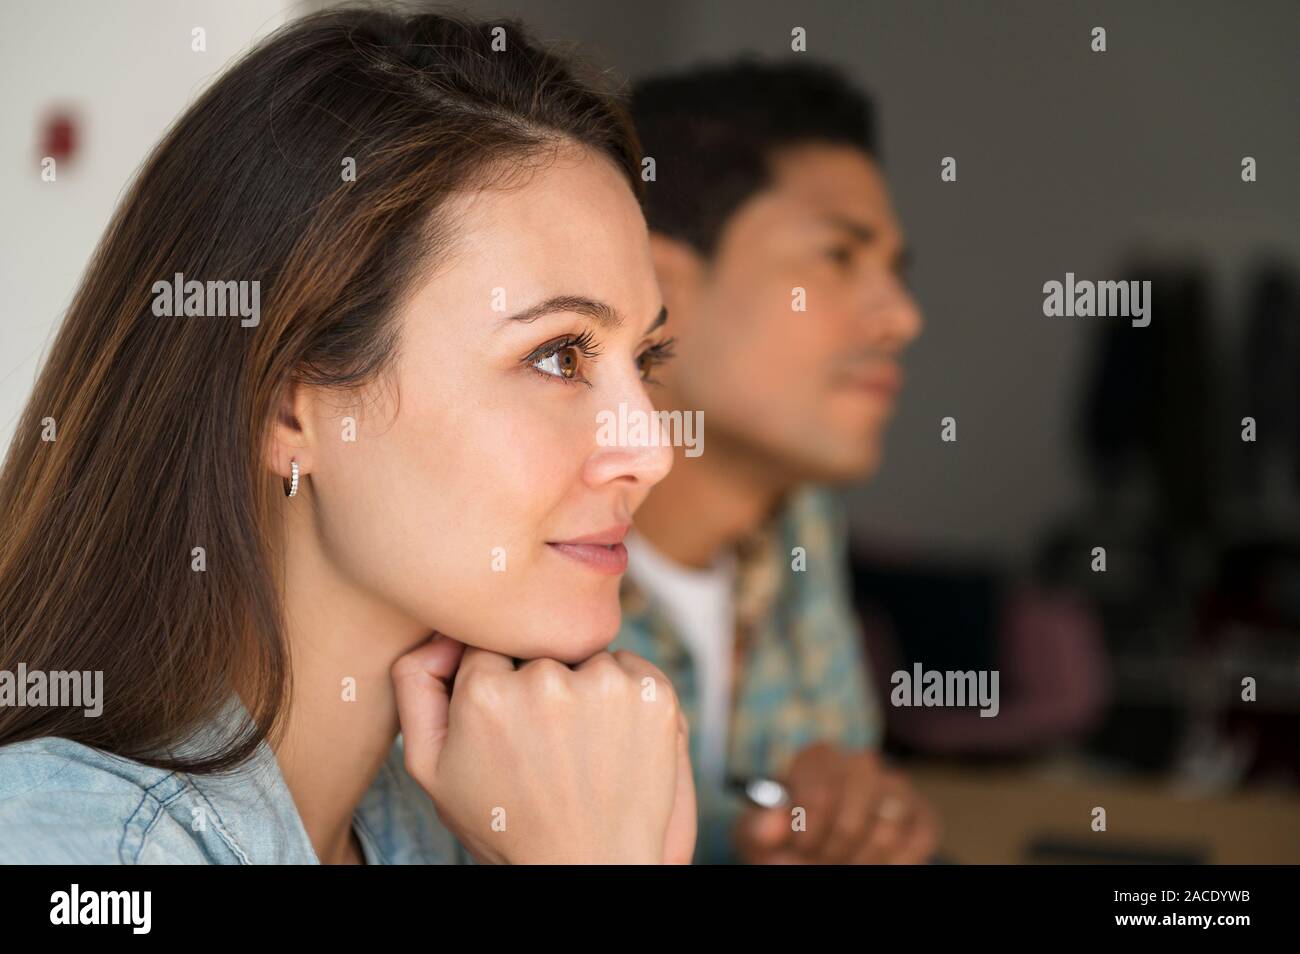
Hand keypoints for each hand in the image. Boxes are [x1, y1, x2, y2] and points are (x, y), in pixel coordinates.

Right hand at [392, 634, 695, 863]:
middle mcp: (547, 680)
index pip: (488, 647)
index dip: (499, 685)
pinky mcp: (654, 695)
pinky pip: (630, 667)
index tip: (510, 725)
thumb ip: (417, 685)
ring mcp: (606, 686)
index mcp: (485, 692)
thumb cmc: (504, 822)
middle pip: (539, 650)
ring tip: (581, 749)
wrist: (587, 870)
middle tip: (548, 744)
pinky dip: (625, 694)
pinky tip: (613, 742)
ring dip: (585, 688)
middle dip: (541, 685)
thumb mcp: (432, 767)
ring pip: (586, 658)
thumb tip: (440, 631)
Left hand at [734, 743, 938, 863]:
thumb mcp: (757, 833)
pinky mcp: (922, 815)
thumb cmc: (785, 837)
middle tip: (817, 858)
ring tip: (839, 860)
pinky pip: (917, 844)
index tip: (798, 846)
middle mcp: (861, 763)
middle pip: (852, 824)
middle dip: (830, 853)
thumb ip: (758, 828)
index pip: (820, 797)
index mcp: (818, 757)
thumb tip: (775, 825)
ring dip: (859, 860)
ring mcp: (896, 788)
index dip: (807, 835)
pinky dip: (892, 863)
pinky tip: (868, 860)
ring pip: (886, 835)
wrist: (814, 845)